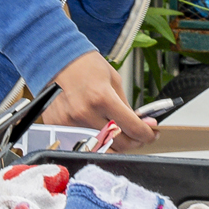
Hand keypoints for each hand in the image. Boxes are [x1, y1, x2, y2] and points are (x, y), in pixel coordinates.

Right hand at [40, 51, 154, 144]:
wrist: (56, 61)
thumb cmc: (85, 66)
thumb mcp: (114, 81)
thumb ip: (127, 106)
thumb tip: (143, 124)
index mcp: (101, 98)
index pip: (132, 128)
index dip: (147, 134)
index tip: (152, 134)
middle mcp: (85, 113)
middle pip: (119, 143)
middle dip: (135, 141)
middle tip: (139, 135)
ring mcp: (70, 123)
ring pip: (102, 147)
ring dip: (115, 144)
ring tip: (120, 133)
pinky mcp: (58, 127)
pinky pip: (82, 142)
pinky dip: (94, 140)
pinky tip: (99, 130)